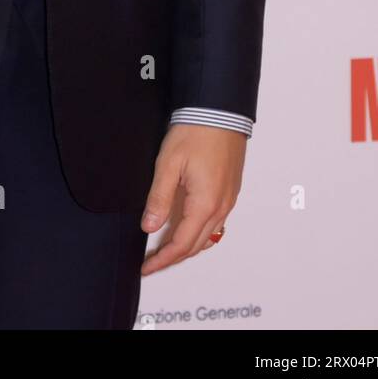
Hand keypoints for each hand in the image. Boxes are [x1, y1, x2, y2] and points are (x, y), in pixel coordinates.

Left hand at [139, 124, 246, 275]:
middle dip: (174, 258)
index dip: (162, 259)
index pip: (182, 245)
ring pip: (208, 237)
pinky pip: (216, 223)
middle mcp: (221, 207)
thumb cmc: (195, 132)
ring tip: (167, 250)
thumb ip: (159, 198)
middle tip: (153, 263)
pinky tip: (187, 227)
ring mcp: (228, 200)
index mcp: (205, 204)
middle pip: (196, 246)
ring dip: (188, 247)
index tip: (147, 267)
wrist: (219, 111)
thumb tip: (149, 226)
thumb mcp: (168, 164)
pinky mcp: (230, 191)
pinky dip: (200, 233)